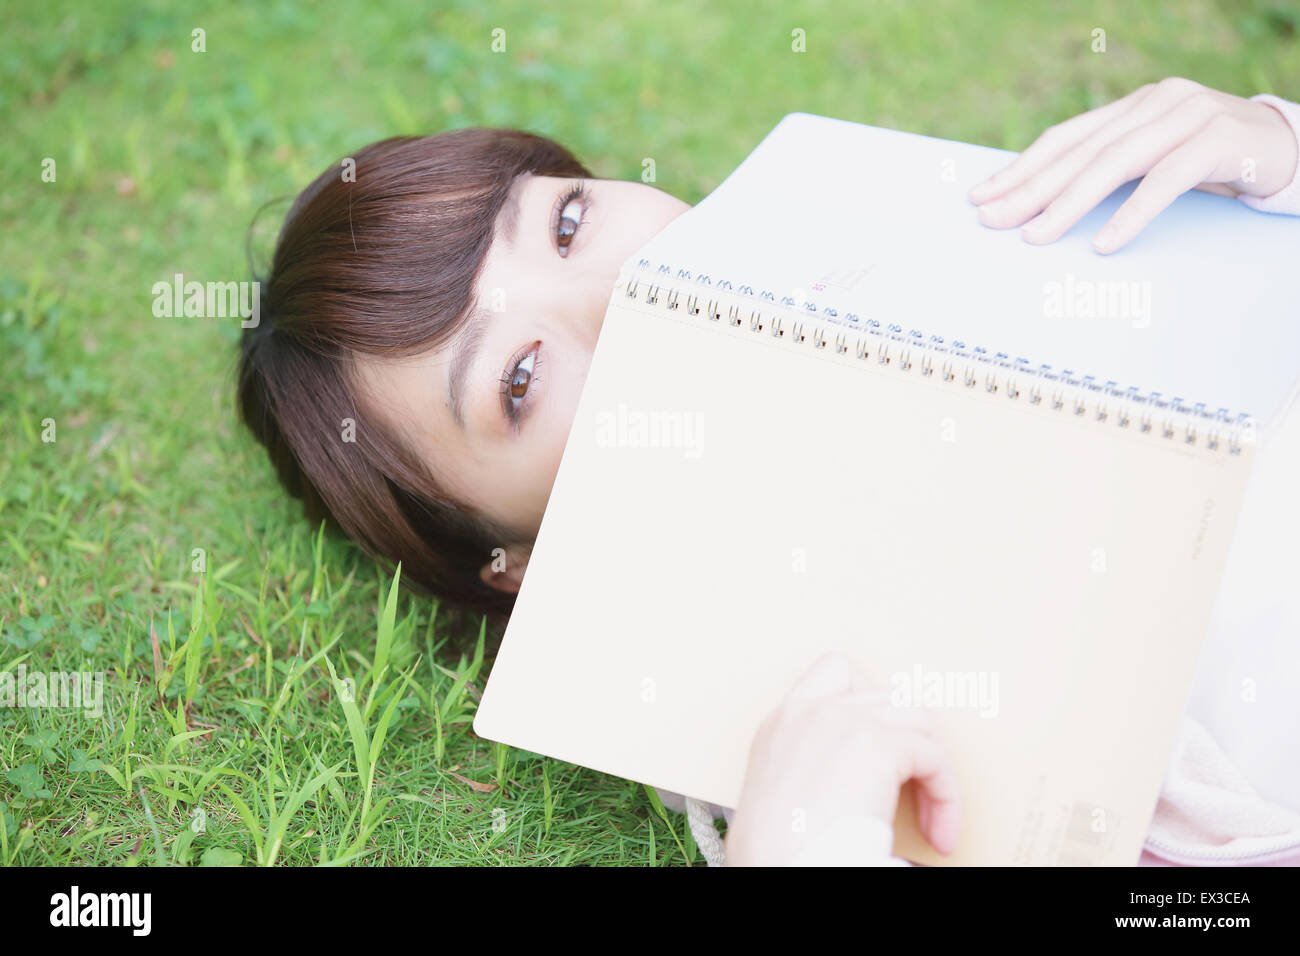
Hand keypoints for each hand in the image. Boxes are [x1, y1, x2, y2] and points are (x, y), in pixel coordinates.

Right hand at [723, 651, 961, 865]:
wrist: (779, 867)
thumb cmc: (778, 851)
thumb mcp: (784, 790)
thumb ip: (818, 761)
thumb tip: (864, 776)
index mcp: (782, 721)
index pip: (834, 672)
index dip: (869, 705)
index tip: (881, 750)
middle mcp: (812, 710)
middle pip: (890, 698)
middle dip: (909, 744)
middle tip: (912, 793)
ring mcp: (845, 721)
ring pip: (918, 720)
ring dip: (931, 768)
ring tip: (929, 816)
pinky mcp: (878, 744)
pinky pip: (936, 759)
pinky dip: (946, 798)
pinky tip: (938, 833)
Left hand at [968, 77, 1299, 253]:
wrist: (1289, 149)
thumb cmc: (1211, 161)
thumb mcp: (1154, 160)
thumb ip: (1109, 170)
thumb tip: (1042, 204)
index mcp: (1132, 107)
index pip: (1065, 139)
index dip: (1020, 169)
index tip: (982, 198)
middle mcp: (1155, 103)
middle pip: (1080, 153)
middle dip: (1031, 190)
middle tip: (994, 221)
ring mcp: (1188, 117)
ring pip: (1115, 164)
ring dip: (1069, 204)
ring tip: (1035, 236)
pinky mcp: (1217, 140)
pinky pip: (1165, 181)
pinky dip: (1131, 214)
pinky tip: (1103, 242)